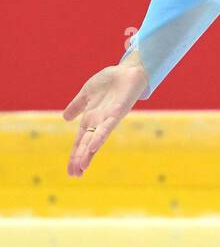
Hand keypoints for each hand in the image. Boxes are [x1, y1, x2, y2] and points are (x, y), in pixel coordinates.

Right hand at [63, 53, 149, 176]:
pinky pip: (107, 126)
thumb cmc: (109, 82)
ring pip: (96, 139)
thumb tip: (65, 118)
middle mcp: (99, 122)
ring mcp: (108, 118)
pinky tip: (94, 146)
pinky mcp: (117, 112)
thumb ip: (77, 106)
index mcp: (90, 119)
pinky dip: (100, 136)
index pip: (80, 141)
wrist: (128, 71)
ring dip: (88, 153)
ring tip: (82, 167)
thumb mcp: (87, 93)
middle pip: (87, 144)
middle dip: (80, 159)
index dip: (75, 155)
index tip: (71, 171)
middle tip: (74, 175)